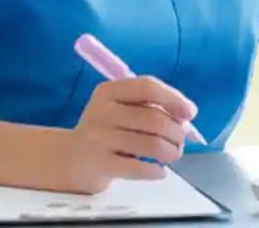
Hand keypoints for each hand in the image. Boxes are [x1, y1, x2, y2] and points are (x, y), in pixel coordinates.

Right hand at [59, 76, 197, 192]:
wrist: (69, 158)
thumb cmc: (105, 129)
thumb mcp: (118, 107)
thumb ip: (148, 105)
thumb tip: (186, 115)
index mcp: (108, 91)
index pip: (147, 87)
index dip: (174, 99)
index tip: (190, 113)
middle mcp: (102, 112)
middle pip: (154, 119)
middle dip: (176, 132)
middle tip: (180, 140)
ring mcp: (100, 139)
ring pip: (152, 145)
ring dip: (171, 152)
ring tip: (173, 154)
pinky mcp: (101, 165)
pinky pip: (140, 168)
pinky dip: (157, 170)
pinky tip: (159, 170)